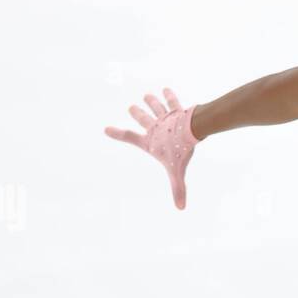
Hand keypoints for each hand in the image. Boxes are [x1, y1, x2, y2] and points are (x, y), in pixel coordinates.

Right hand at [105, 88, 199, 209]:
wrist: (190, 131)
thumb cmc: (179, 151)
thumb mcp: (176, 172)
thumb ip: (178, 189)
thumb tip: (181, 208)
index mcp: (150, 141)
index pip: (130, 137)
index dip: (118, 133)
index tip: (106, 129)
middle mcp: (155, 128)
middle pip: (142, 119)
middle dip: (137, 113)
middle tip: (132, 107)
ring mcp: (164, 118)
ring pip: (155, 108)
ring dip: (151, 102)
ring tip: (147, 95)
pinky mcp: (175, 111)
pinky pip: (172, 102)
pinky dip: (169, 96)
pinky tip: (166, 89)